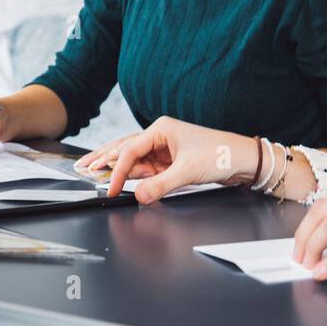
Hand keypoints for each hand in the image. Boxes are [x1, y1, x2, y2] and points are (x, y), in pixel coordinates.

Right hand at [75, 116, 255, 202]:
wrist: (243, 159)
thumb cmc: (220, 154)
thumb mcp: (187, 172)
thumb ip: (160, 186)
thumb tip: (137, 196)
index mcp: (161, 129)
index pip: (130, 150)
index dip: (116, 171)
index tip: (109, 189)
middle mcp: (160, 136)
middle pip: (124, 148)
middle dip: (103, 158)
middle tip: (82, 167)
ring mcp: (164, 149)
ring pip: (133, 158)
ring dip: (116, 167)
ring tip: (92, 172)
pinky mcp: (170, 160)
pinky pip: (145, 168)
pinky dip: (132, 175)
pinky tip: (119, 179)